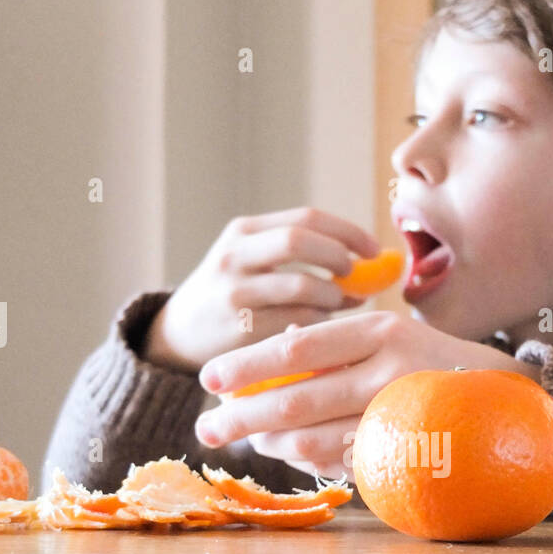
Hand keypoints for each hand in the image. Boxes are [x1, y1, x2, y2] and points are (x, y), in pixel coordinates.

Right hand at [144, 206, 377, 372]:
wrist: (179, 335)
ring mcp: (235, 293)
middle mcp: (235, 256)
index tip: (374, 249)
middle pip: (300, 242)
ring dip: (333, 297)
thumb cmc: (234, 295)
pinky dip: (319, 323)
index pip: (306, 218)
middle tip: (354, 275)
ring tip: (337, 303)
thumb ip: (302, 256)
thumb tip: (370, 266)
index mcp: (244, 231)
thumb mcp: (253, 262)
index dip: (347, 231)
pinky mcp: (240, 330)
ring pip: (303, 287)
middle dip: (338, 258)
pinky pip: (297, 323)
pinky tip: (320, 327)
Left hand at [192, 311, 539, 479]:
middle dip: (242, 416)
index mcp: (379, 331)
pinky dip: (313, 465)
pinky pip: (344, 465)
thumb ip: (343, 344)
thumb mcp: (396, 339)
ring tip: (249, 443)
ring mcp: (400, 415)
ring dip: (272, 446)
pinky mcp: (411, 453)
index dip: (246, 366)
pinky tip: (294, 459)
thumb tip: (278, 352)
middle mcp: (388, 369)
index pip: (295, 349)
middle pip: (294, 399)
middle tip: (206, 428)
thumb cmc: (442, 368)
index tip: (209, 379)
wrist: (520, 400)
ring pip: (314, 439)